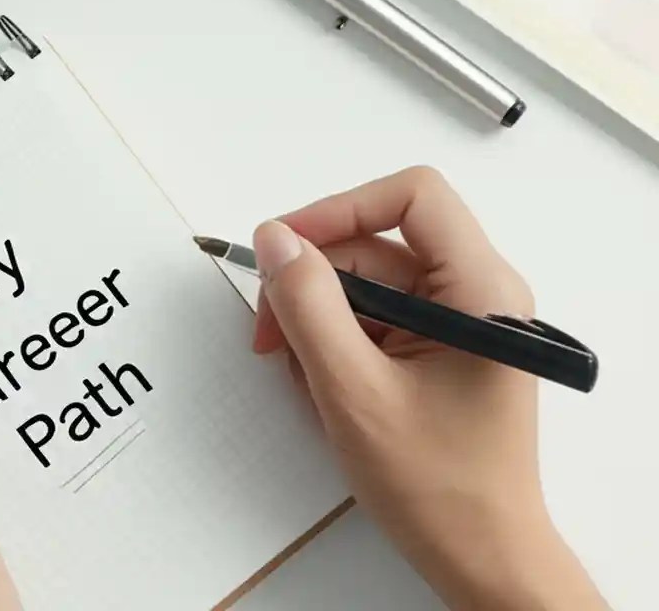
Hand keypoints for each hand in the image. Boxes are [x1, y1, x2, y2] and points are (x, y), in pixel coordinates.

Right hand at [251, 166, 606, 610]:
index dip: (340, 209)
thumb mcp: (353, 390)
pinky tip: (325, 391)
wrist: (479, 554)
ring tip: (303, 379)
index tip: (284, 249)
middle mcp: (479, 294)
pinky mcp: (442, 349)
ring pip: (369, 286)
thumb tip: (274, 238)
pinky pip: (377, 320)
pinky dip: (339, 347)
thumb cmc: (434, 483)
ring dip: (320, 323)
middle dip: (314, 284)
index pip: (412, 197)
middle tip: (269, 337)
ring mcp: (461, 322)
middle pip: (377, 246)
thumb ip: (308, 306)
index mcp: (481, 290)